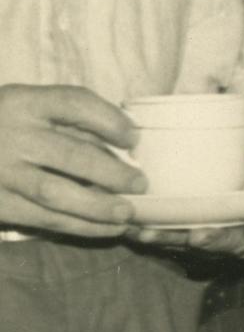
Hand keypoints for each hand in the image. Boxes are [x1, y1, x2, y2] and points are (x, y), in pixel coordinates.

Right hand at [0, 84, 139, 235]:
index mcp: (20, 102)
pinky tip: (107, 229)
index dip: (110, 119)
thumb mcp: (23, 106)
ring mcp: (1, 172)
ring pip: (56, 193)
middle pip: (71, 154)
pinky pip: (43, 219)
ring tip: (127, 213)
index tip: (133, 137)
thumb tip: (124, 141)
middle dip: (112, 172)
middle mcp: (10, 135)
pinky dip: (80, 226)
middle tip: (140, 183)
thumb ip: (65, 118)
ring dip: (99, 206)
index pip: (73, 103)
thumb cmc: (0, 125)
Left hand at [147, 118, 243, 257]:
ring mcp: (228, 234)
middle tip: (197, 238)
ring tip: (150, 236)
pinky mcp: (202, 232)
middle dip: (218, 242)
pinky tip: (136, 231)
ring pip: (205, 245)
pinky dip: (159, 236)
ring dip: (177, 241)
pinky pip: (181, 239)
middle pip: (241, 243)